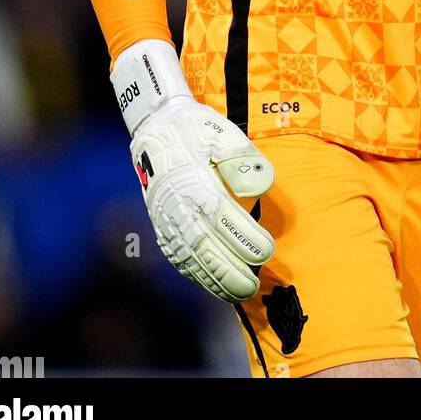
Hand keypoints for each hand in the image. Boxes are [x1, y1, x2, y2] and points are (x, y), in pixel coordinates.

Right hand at [113, 41, 275, 300]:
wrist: (154, 126)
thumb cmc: (193, 128)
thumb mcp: (219, 130)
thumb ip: (241, 155)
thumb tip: (263, 184)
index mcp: (192, 180)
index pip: (220, 215)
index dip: (243, 236)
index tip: (267, 250)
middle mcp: (176, 204)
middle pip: (203, 245)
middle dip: (230, 270)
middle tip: (254, 286)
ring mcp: (166, 219)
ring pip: (189, 256)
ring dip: (214, 279)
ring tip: (240, 293)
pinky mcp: (161, 226)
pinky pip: (177, 256)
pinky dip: (196, 274)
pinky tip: (214, 285)